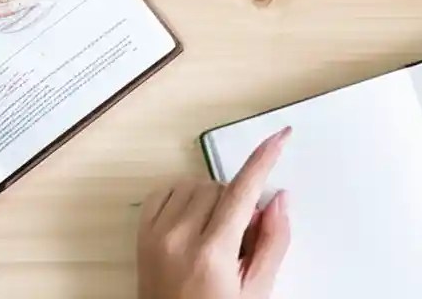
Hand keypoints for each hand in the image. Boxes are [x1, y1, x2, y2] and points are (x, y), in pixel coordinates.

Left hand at [137, 128, 291, 298]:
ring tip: (215, 234)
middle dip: (238, 203)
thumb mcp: (256, 291)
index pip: (243, 192)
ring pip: (195, 185)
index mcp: (211, 255)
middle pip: (220, 187)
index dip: (264, 159)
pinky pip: (167, 192)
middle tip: (240, 237)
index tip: (278, 137)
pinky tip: (194, 223)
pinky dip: (184, 199)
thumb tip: (279, 200)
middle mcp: (178, 241)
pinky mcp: (141, 236)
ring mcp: (155, 237)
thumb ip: (272, 242)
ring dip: (212, 200)